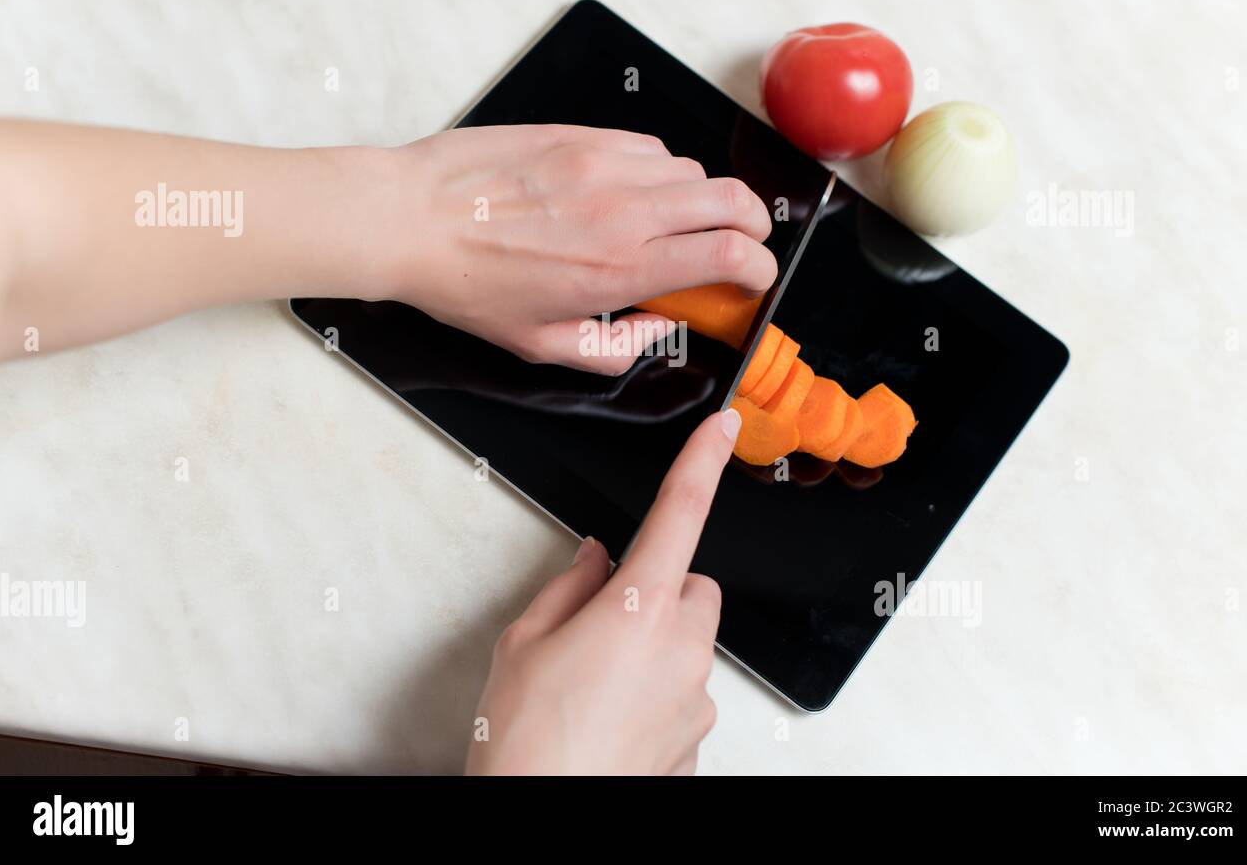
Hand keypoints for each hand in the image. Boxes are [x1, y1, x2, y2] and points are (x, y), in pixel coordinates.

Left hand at [375, 125, 776, 373]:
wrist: (409, 219)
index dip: (761, 267)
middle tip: (744, 241)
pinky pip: (647, 146)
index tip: (755, 278)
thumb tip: (659, 329)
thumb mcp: (542, 344)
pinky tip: (632, 191)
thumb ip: (615, 347)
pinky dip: (658, 171)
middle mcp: (625, 208)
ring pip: (691, 169)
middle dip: (755, 223)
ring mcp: (603, 162)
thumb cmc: (467, 286)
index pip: (731, 251)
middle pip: (731, 198)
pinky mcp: (579, 134)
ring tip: (676, 220)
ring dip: (700, 198)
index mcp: (622, 266)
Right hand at [465, 407, 740, 774]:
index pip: (679, 515)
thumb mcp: (523, 644)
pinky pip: (685, 695)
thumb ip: (568, 588)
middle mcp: (682, 650)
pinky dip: (657, 695)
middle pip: (691, 590)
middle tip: (600, 627)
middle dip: (656, 593)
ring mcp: (697, 700)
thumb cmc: (522, 740)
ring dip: (656, 648)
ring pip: (689, 646)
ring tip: (596, 686)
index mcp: (638, 610)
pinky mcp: (697, 741)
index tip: (723, 427)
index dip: (702, 463)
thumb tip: (597, 560)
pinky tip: (610, 721)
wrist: (540, 819)